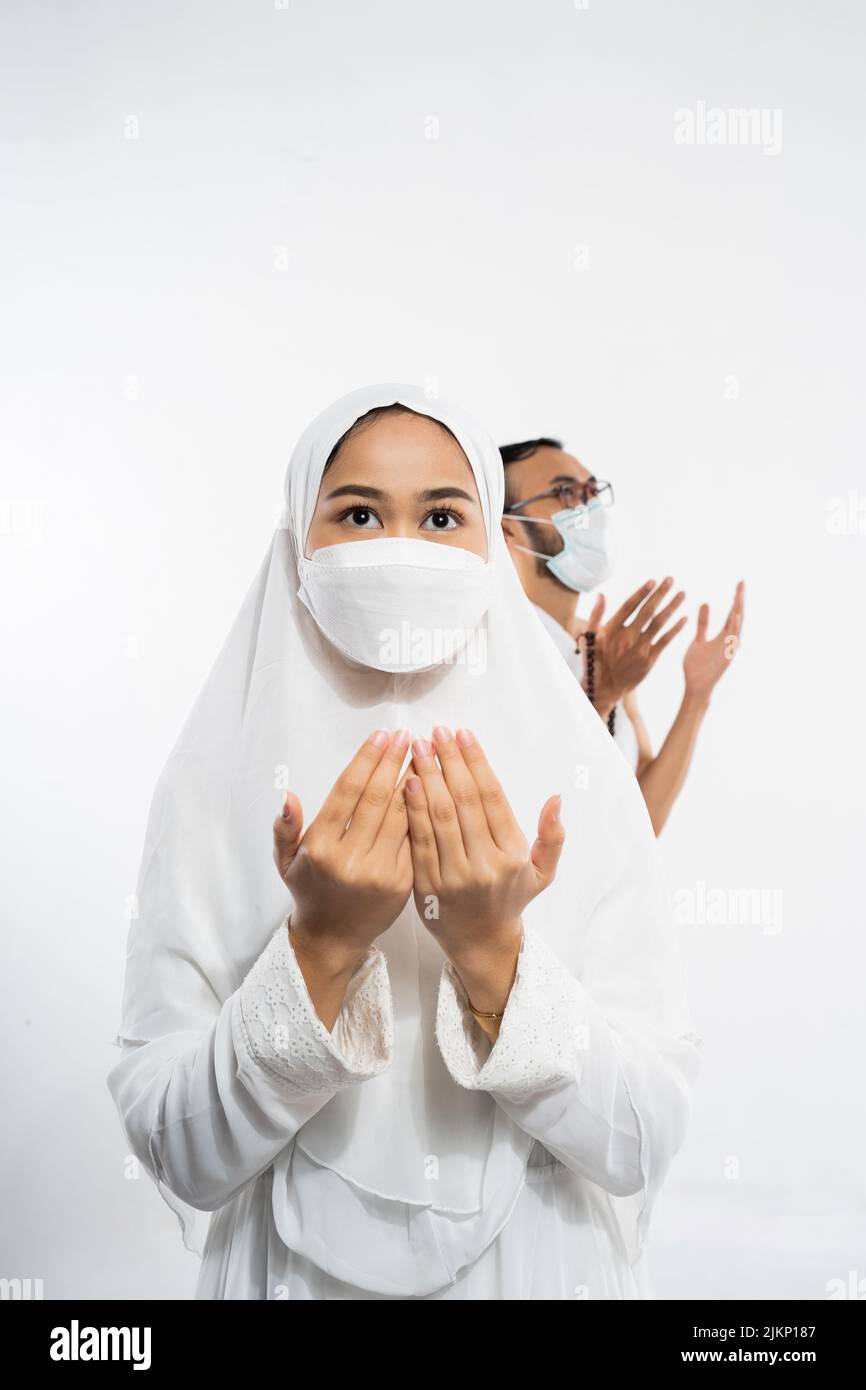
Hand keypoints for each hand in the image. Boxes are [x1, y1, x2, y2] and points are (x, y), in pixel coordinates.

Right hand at [273, 729, 413, 970]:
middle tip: (407, 735)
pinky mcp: (403, 882)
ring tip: (423, 753)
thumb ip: (285, 828)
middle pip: (378, 798)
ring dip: (414, 780)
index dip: (367, 759)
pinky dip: (422, 810)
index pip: (347, 791)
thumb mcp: (285, 861)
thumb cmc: (309, 890)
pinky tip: (429, 788)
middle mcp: (351, 858)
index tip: (382, 735)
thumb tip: (289, 797)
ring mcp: (380, 872)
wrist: (333, 938)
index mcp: (321, 847)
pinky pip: (415, 837)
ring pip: (401, 815)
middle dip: (394, 761)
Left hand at [405, 726, 564, 1015]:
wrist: (480, 943)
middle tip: (436, 731)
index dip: (476, 762)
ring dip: (427, 777)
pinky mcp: (425, 885)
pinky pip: (418, 839)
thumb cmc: (510, 899)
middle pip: (463, 801)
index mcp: (511, 856)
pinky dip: (411, 808)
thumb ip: (552, 837)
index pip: (491, 798)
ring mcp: (453, 876)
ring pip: (438, 816)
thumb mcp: (542, 873)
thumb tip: (556, 800)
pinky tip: (406, 781)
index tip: (463, 734)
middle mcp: (484, 865)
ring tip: (418, 747)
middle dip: (448, 761)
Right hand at [578, 578, 686, 714]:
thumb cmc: (596, 660)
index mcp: (612, 630)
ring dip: (672, 607)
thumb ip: (596, 615)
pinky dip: (675, 629)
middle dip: (660, 594)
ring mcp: (639, 649)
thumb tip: (602, 595)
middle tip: (671, 580)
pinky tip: (684, 618)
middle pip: (647, 611)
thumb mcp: (590, 638)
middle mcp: (627, 638)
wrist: (604, 688)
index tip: (653, 581)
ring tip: (682, 594)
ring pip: (659, 623)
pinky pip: (665, 640)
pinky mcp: (649, 660)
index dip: (642, 592)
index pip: (629, 606)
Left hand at [683, 581, 744, 701]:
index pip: (731, 613)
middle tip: (742, 582)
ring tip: (740, 593)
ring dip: (738, 610)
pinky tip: (734, 615)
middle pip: (737, 616)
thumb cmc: (696, 666)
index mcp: (723, 636)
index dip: (735, 599)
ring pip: (737, 626)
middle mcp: (729, 641)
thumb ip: (702, 624)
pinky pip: (731, 640)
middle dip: (740, 600)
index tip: (739, 583)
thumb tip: (705, 603)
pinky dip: (734, 627)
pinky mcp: (727, 657)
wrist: (695, 687)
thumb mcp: (698, 641)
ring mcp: (730, 649)